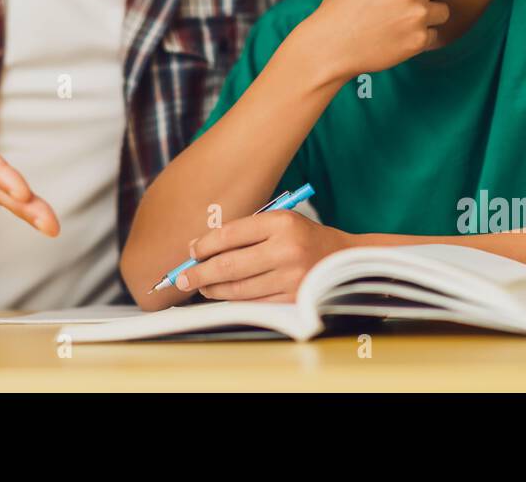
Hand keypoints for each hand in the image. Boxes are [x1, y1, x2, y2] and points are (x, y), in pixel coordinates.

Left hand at [176, 210, 352, 301]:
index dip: (204, 246)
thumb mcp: (279, 222)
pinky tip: (223, 296)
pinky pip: (254, 302)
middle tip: (181, 279)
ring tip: (201, 287)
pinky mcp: (293, 299)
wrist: (344, 259)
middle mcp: (286, 248)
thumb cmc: (303, 238)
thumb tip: (199, 248)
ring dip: (213, 289)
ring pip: (238, 288)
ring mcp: (291, 276)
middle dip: (199, 273)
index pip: (230, 234)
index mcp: (281, 222)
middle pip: (229, 265)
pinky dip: (234, 300)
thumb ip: (243, 232)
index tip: (191, 253)